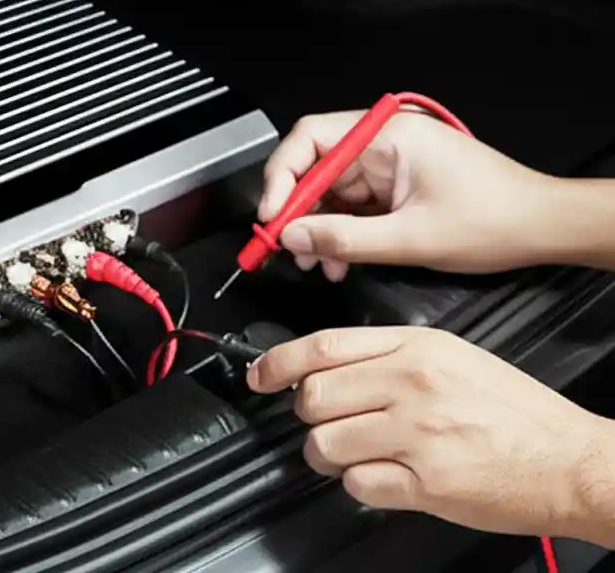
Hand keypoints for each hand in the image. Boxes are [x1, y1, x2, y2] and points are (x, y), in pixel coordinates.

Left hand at [247, 326, 614, 545]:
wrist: (573, 460)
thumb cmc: (515, 412)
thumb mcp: (452, 358)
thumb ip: (389, 358)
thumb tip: (325, 370)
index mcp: (417, 347)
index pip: (323, 346)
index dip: (278, 362)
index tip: (259, 375)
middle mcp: (413, 384)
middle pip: (314, 397)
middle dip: (308, 417)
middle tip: (329, 424)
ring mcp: (419, 433)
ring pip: (325, 443)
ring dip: (328, 456)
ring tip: (357, 456)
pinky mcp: (427, 482)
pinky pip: (357, 484)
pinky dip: (361, 485)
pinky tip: (388, 478)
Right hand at [259, 110, 556, 280]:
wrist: (542, 226)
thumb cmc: (495, 219)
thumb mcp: (411, 238)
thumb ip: (343, 238)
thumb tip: (292, 236)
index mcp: (388, 135)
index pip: (309, 139)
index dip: (281, 178)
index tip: (271, 217)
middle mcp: (384, 141)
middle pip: (314, 166)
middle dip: (296, 210)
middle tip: (284, 246)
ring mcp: (388, 162)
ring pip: (329, 190)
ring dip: (317, 228)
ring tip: (317, 262)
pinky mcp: (394, 183)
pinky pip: (350, 204)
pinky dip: (339, 232)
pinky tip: (338, 259)